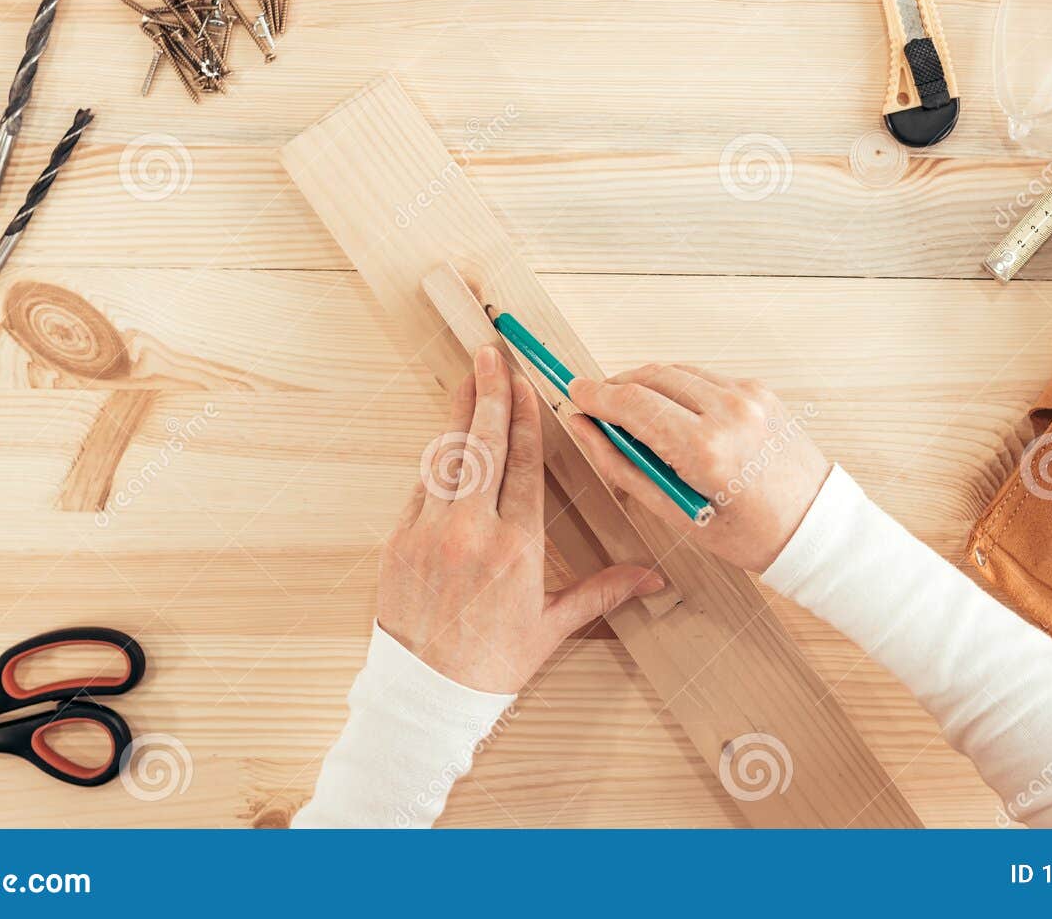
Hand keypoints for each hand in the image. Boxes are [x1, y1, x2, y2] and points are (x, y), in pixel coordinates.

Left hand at [378, 345, 664, 693]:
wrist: (425, 696)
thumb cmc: (491, 665)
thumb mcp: (551, 628)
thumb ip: (601, 591)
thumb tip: (653, 580)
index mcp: (517, 548)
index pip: (524, 465)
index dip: (525, 418)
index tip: (526, 384)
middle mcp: (472, 532)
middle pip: (483, 445)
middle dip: (489, 394)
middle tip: (491, 355)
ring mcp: (430, 533)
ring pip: (446, 458)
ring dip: (457, 414)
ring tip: (466, 377)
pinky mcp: (399, 542)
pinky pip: (421, 487)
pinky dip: (435, 458)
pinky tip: (444, 436)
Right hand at [566, 365, 829, 572]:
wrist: (815, 526)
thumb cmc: (747, 533)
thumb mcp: (674, 513)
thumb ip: (621, 465)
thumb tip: (583, 427)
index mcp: (706, 449)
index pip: (631, 403)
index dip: (595, 396)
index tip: (574, 393)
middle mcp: (729, 411)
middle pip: (650, 376)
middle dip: (617, 387)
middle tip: (598, 408)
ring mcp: (747, 395)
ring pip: (675, 371)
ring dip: (648, 386)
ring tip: (636, 418)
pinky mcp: (759, 389)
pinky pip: (703, 377)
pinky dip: (680, 390)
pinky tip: (676, 417)